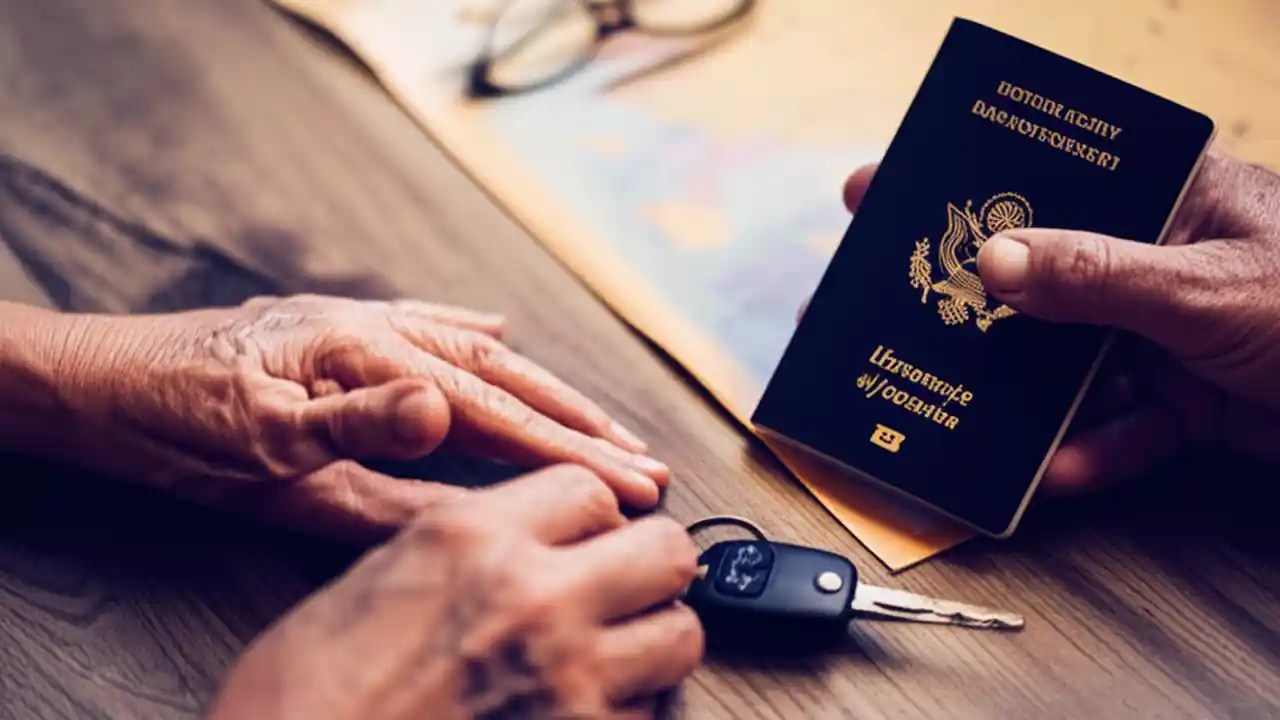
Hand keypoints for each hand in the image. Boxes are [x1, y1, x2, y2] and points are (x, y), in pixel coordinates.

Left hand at [4, 294, 667, 540]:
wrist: (107, 380)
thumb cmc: (179, 423)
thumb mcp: (264, 444)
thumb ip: (361, 429)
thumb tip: (447, 408)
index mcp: (371, 358)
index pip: (494, 415)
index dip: (570, 451)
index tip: (634, 480)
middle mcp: (382, 330)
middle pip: (507, 382)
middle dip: (583, 424)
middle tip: (648, 459)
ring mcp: (367, 325)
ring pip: (481, 357)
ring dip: (547, 390)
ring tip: (603, 417)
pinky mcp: (346, 330)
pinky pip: (429, 326)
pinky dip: (475, 336)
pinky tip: (503, 334)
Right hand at [208, 465, 702, 719]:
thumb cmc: (305, 697)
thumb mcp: (376, 581)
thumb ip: (468, 545)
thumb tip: (526, 540)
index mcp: (470, 539)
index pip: (590, 488)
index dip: (591, 513)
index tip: (586, 535)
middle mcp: (533, 599)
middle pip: (666, 550)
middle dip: (650, 562)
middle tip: (625, 583)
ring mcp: (567, 680)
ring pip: (681, 635)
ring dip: (653, 639)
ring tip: (615, 649)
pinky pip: (652, 715)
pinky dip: (630, 709)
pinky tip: (586, 708)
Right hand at [835, 152, 1279, 492]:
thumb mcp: (1206, 283)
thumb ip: (1097, 274)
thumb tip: (994, 260)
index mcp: (1171, 201)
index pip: (1050, 180)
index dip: (966, 184)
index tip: (884, 192)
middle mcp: (1159, 263)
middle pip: (1042, 280)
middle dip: (975, 309)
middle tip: (894, 316)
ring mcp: (1169, 336)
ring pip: (1070, 365)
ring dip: (1026, 402)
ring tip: (964, 417)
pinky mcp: (1188, 404)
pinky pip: (1118, 429)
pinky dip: (1087, 455)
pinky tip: (1056, 475)